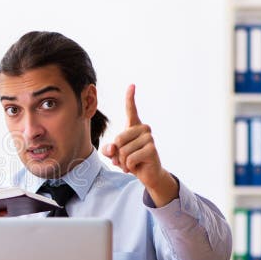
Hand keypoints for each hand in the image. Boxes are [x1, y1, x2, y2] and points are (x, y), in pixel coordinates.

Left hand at [101, 84, 177, 206]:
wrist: (147, 174)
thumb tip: (112, 148)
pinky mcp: (151, 149)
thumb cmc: (131, 161)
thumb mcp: (115, 154)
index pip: (131, 109)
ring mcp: (149, 138)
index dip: (130, 97)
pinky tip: (136, 167)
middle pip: (118, 139)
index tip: (132, 85)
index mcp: (134, 126)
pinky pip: (130, 158)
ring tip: (131, 164)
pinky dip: (129, 166)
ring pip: (123, 151)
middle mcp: (143, 129)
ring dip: (123, 162)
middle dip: (117, 154)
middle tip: (125, 159)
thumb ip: (109, 150)